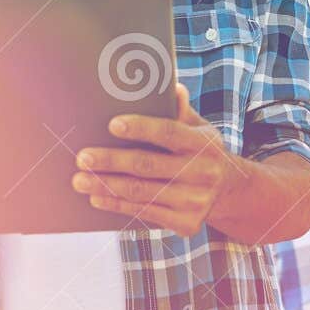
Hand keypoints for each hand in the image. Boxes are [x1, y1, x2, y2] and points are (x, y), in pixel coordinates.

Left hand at [72, 84, 238, 237]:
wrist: (230, 190)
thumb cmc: (202, 151)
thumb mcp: (200, 128)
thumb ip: (182, 111)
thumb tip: (173, 87)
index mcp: (204, 143)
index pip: (170, 133)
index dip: (141, 128)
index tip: (112, 124)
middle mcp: (202, 173)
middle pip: (148, 166)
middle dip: (111, 161)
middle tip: (82, 157)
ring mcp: (194, 200)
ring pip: (141, 192)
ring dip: (106, 186)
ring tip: (80, 180)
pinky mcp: (186, 223)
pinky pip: (145, 212)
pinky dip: (118, 205)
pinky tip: (98, 198)